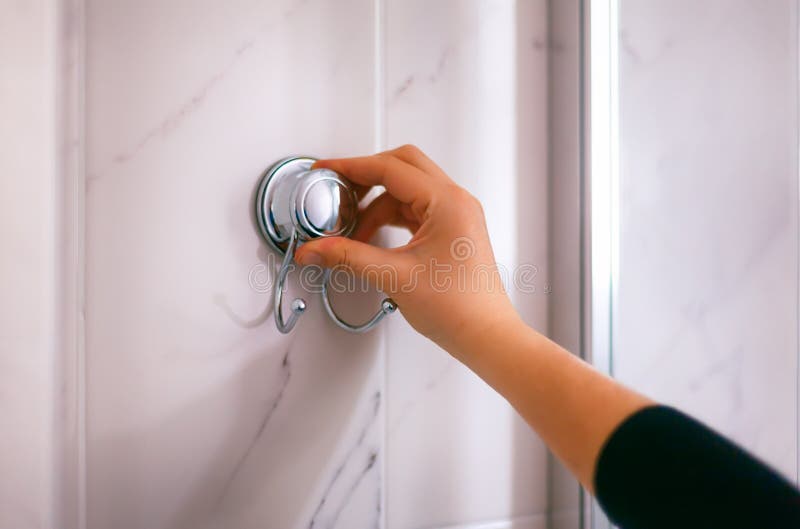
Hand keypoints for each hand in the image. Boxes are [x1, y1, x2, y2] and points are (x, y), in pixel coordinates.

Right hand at [294, 145, 520, 352]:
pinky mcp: (453, 231)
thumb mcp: (393, 277)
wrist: (485, 336)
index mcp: (447, 202)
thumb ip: (348, 257)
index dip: (352, 167)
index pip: (390, 168)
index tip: (326, 169)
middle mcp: (456, 201)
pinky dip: (391, 216)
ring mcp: (456, 215)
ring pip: (408, 189)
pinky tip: (373, 236)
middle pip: (402, 166)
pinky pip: (416, 209)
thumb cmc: (459, 308)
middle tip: (338, 190)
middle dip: (366, 176)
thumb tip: (315, 248)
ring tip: (352, 228)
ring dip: (377, 203)